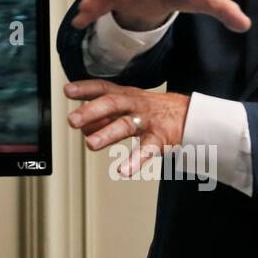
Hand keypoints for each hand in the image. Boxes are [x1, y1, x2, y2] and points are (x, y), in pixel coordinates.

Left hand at [64, 79, 189, 176]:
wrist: (191, 116)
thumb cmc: (153, 112)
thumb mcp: (129, 108)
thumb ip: (105, 118)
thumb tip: (84, 128)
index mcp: (126, 95)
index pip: (103, 88)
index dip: (85, 88)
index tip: (67, 91)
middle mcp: (135, 104)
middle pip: (111, 103)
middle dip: (90, 111)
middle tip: (72, 121)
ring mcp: (148, 120)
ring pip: (126, 125)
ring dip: (106, 134)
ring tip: (90, 144)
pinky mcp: (160, 137)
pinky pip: (147, 149)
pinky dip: (136, 160)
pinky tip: (124, 169)